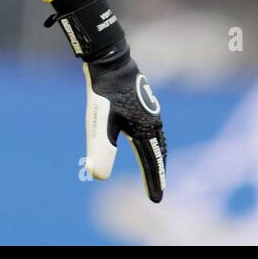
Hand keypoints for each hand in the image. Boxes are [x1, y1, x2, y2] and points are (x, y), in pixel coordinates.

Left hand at [46, 0, 167, 202]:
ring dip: (157, 157)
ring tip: (155, 168)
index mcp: (147, 129)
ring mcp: (150, 110)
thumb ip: (100, 148)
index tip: (156, 200)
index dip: (154, 182)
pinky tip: (143, 139)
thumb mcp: (99, 121)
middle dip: (159, 172)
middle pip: (160, 153)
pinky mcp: (142, 101)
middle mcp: (154, 121)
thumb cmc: (104, 90)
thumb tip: (97, 176)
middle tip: (157, 190)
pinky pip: (152, 128)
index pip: (153, 163)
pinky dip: (152, 141)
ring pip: (158, 140)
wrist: (109, 58)